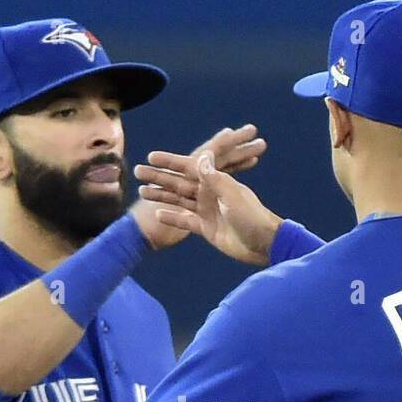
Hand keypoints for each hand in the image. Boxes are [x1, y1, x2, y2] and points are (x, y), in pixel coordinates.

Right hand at [129, 124, 267, 250]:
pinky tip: (158, 214)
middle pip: (179, 183)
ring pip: (179, 200)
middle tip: (138, 172)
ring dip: (161, 196)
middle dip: (159, 177)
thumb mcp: (233, 196)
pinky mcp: (206, 228)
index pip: (188, 168)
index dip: (169, 162)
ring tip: (141, 192)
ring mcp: (206, 210)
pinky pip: (185, 221)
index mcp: (216, 181)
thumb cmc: (252, 217)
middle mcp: (209, 193)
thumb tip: (201, 157)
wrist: (263, 244)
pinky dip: (173, 218)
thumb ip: (216, 179)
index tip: (151, 156)